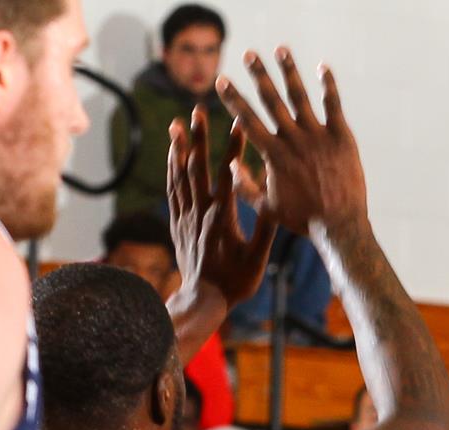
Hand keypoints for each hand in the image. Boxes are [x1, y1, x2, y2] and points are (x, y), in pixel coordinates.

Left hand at [168, 108, 277, 311]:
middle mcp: (201, 212)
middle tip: (197, 110)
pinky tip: (171, 155)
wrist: (203, 300)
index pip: (228, 174)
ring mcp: (186, 216)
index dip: (234, 147)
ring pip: (179, 175)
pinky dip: (171, 169)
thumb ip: (266, 228)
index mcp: (223, 217)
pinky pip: (171, 190)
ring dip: (179, 147)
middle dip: (199, 136)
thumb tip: (277, 201)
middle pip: (198, 166)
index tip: (239, 122)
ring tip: (177, 123)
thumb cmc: (235, 281)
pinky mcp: (177, 223)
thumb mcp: (258, 257)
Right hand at [217, 50, 368, 237]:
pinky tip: (322, 67)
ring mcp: (318, 136)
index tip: (221, 80)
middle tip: (248, 53)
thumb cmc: (302, 219)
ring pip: (300, 96)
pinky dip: (328, 85)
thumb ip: (245, 186)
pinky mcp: (341, 137)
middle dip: (258, 75)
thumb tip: (230, 165)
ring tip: (280, 49)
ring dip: (289, 71)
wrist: (340, 226)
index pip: (247, 120)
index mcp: (273, 155)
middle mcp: (293, 140)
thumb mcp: (267, 207)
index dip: (233, 99)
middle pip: (271, 100)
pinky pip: (333, 105)